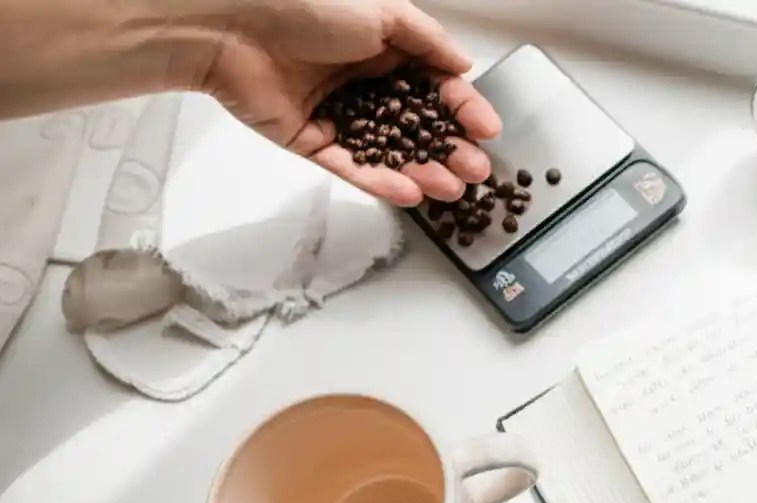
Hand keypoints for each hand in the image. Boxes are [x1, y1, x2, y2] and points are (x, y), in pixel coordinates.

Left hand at [202, 0, 500, 205]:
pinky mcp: (310, 142)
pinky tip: (410, 193)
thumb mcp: (383, 12)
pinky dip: (380, 182)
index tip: (487, 131)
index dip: (463, 109)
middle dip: (450, 150)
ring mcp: (338, 116)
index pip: (435, 87)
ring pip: (388, 153)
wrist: (233, 24)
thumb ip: (428, 41)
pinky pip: (351, 167)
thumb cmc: (307, 5)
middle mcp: (364, 84)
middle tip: (477, 171)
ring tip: (451, 190)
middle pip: (417, 127)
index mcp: (384, 51)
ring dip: (422, 172)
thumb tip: (463, 68)